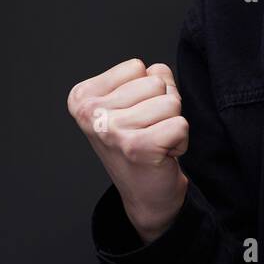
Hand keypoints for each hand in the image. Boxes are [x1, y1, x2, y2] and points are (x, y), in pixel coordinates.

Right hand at [68, 58, 190, 242]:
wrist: (144, 195)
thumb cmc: (139, 144)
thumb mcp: (130, 102)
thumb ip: (145, 77)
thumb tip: (159, 72)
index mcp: (82, 97)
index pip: (137, 67)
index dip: (147, 91)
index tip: (135, 116)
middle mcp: (90, 113)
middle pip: (155, 82)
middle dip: (162, 105)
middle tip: (148, 131)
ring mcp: (112, 131)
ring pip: (172, 101)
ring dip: (171, 122)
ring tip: (155, 142)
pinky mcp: (138, 148)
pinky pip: (181, 124)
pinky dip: (181, 140)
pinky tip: (163, 154)